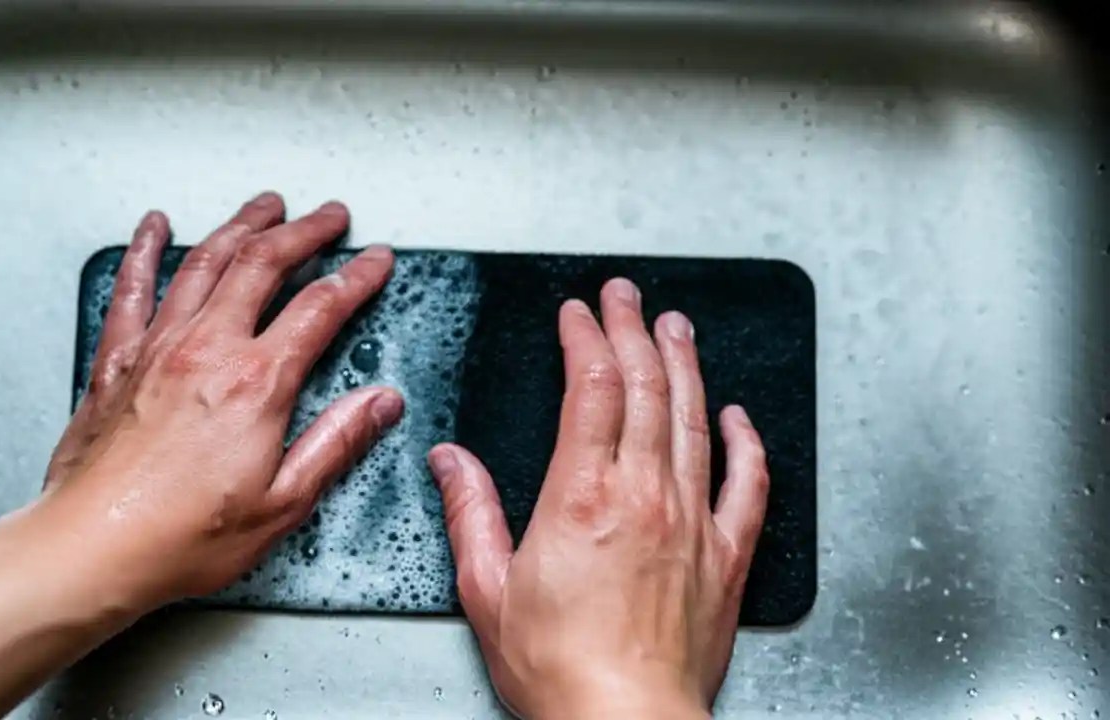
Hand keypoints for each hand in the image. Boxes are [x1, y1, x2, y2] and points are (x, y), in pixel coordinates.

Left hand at [40, 192, 403, 610]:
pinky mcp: (117, 360)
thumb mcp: (282, 503)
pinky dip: (147, 251)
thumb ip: (336, 442)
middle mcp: (206, 350)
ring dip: (241, 226)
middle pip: (262, 265)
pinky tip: (154, 228)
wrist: (91, 547)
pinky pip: (133, 288)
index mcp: (255, 383)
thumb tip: (380, 403)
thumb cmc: (179, 537)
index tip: (374, 261)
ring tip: (265, 206)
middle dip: (303, 231)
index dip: (355, 278)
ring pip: (205, 262)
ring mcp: (157, 347)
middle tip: (329, 216)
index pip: (319, 308)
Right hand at [428, 278, 769, 718]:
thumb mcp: (487, 589)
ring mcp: (692, 521)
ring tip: (677, 326)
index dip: (586, 338)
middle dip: (632, 329)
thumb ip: (471, 513)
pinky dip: (744, 441)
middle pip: (645, 387)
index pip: (592, 387)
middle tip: (624, 295)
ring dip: (684, 363)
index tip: (578, 312)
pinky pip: (748, 483)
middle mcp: (644, 495)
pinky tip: (737, 416)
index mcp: (582, 496)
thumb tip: (450, 462)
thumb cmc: (560, 669)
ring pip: (694, 418)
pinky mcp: (726, 555)